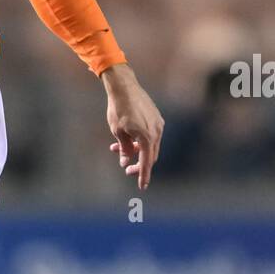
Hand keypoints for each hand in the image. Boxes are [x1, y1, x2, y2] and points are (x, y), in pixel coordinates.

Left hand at [102, 63, 163, 189]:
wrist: (124, 87)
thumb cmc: (119, 109)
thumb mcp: (117, 131)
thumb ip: (124, 148)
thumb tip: (125, 162)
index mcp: (147, 137)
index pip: (146, 162)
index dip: (143, 175)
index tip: (142, 186)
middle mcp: (156, 131)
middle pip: (150, 156)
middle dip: (138, 164)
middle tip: (126, 169)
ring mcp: (158, 124)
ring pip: (150, 146)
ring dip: (136, 151)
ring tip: (116, 149)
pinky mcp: (156, 118)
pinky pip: (150, 136)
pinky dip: (140, 141)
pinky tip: (126, 139)